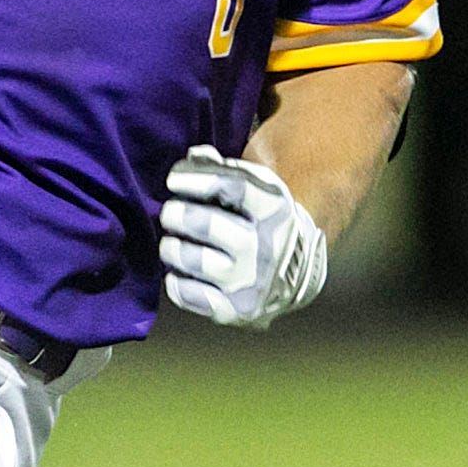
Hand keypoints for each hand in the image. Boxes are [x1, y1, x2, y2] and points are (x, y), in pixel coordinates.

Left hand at [159, 145, 328, 328]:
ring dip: (172, 248)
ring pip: (193, 259)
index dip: (196, 180)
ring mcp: (251, 282)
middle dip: (177, 214)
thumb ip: (225, 170)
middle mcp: (266, 248)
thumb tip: (195, 156)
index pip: (231, 187)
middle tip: (170, 213)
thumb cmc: (263, 222)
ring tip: (171, 243)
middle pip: (206, 224)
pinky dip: (176, 282)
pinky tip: (180, 272)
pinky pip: (189, 294)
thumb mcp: (257, 190)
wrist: (297, 273)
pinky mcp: (236, 311)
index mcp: (274, 211)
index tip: (174, 179)